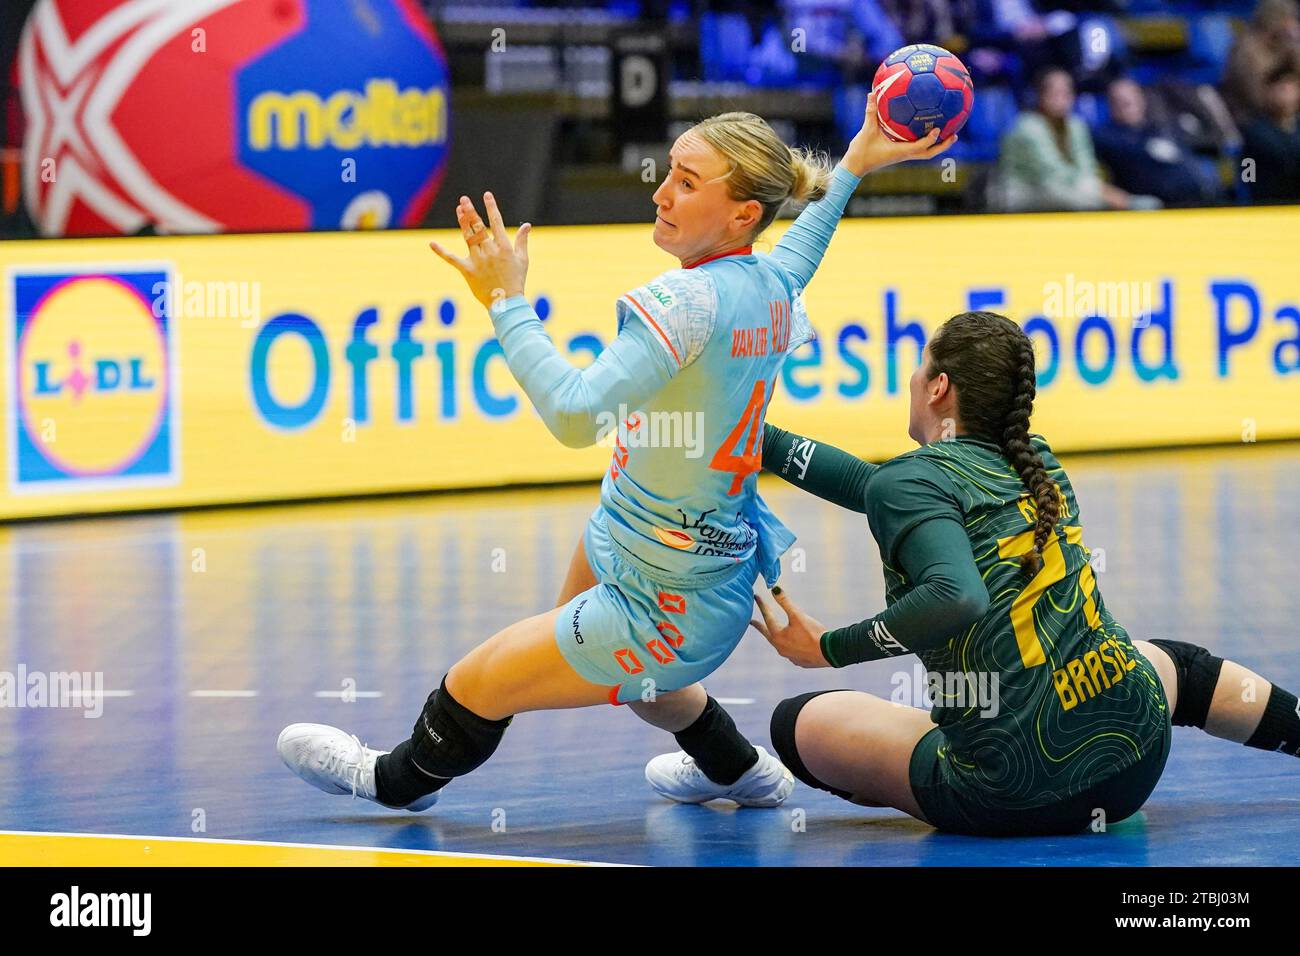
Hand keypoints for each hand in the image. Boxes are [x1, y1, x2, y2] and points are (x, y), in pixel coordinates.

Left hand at [429, 192, 531, 309]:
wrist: (507, 303)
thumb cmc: (516, 281)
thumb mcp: (522, 260)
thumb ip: (522, 241)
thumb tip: (527, 225)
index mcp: (504, 247)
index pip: (496, 222)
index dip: (491, 207)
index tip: (487, 195)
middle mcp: (490, 251)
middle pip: (478, 227)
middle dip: (471, 211)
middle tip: (464, 200)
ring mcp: (478, 260)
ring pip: (467, 237)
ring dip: (462, 222)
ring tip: (459, 209)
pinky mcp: (467, 270)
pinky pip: (452, 259)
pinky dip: (441, 251)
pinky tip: (431, 243)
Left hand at [751, 586, 831, 667]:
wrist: (830, 652)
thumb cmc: (813, 633)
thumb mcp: (798, 615)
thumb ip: (785, 602)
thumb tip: (774, 588)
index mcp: (778, 636)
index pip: (767, 617)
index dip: (762, 605)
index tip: (756, 597)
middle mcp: (780, 648)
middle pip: (767, 634)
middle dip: (760, 626)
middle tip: (753, 622)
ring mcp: (789, 656)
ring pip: (778, 644)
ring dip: (774, 637)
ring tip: (772, 634)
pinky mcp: (799, 661)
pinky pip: (790, 652)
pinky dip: (788, 646)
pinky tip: (792, 645)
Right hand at [843, 88, 956, 177]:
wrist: (854, 167)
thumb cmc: (861, 152)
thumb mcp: (865, 130)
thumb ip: (871, 112)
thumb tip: (873, 93)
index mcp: (900, 151)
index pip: (921, 146)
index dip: (931, 139)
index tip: (939, 129)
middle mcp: (905, 154)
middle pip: (929, 153)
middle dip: (943, 145)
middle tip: (955, 134)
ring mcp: (903, 155)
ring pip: (925, 152)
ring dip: (938, 145)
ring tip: (949, 133)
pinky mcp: (900, 154)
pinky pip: (917, 147)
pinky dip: (925, 140)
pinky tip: (926, 129)